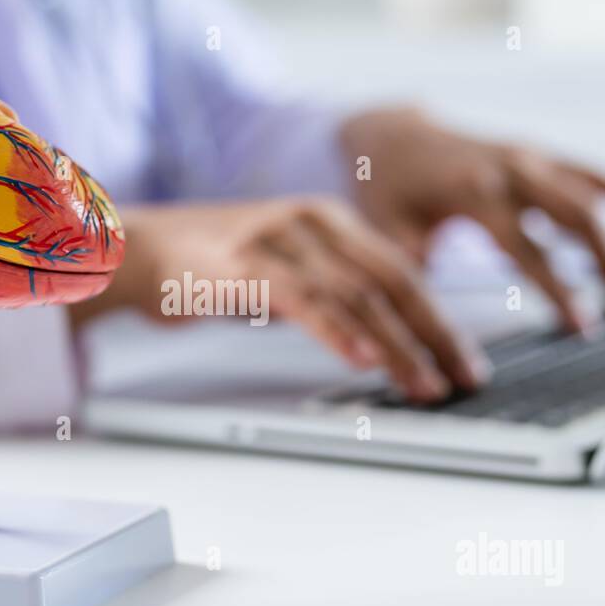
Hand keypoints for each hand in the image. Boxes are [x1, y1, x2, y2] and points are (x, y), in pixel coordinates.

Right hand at [70, 199, 492, 401]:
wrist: (139, 248)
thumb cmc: (210, 266)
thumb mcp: (284, 267)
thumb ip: (329, 287)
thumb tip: (378, 333)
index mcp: (330, 221)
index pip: (402, 272)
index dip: (441, 319)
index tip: (465, 361)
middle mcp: (313, 223)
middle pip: (392, 281)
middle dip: (435, 335)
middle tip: (464, 378)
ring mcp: (280, 241)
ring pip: (356, 296)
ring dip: (397, 346)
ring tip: (423, 384)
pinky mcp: (246, 267)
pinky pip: (305, 301)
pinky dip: (340, 333)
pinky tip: (363, 360)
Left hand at [340, 107, 604, 330]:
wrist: (389, 135)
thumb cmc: (384, 189)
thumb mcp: (385, 228)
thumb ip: (412, 263)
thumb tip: (421, 314)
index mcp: (474, 191)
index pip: (528, 248)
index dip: (559, 289)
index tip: (583, 328)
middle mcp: (510, 169)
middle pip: (578, 221)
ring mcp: (529, 159)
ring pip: (592, 201)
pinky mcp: (538, 156)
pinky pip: (590, 174)